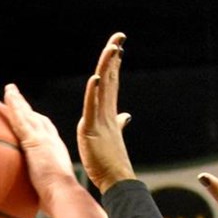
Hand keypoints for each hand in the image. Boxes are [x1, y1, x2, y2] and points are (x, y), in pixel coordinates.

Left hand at [3, 84, 82, 214]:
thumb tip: (25, 210)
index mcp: (57, 155)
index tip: (34, 122)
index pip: (48, 136)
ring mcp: (44, 139)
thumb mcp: (48, 197)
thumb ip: (39, 197)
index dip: (41, 127)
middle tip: (20, 102)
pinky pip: (21, 118)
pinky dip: (14, 105)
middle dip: (30, 111)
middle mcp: (53, 142)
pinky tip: (6, 95)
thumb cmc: (59, 202)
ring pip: (29, 115)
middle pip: (40, 121)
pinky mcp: (34, 140)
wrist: (64, 195)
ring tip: (9, 91)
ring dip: (19, 102)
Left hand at [76, 32, 135, 192]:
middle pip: (110, 78)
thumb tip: (125, 115)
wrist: (117, 181)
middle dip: (114, 57)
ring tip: (112, 49)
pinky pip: (92, 108)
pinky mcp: (92, 129)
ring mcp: (100, 119)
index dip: (114, 63)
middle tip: (119, 36)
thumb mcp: (111, 136)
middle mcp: (107, 112)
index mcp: (108, 112)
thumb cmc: (111, 162)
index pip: (112, 81)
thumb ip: (118, 123)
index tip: (118, 45)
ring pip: (104, 88)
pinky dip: (94, 92)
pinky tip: (96, 78)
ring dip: (108, 67)